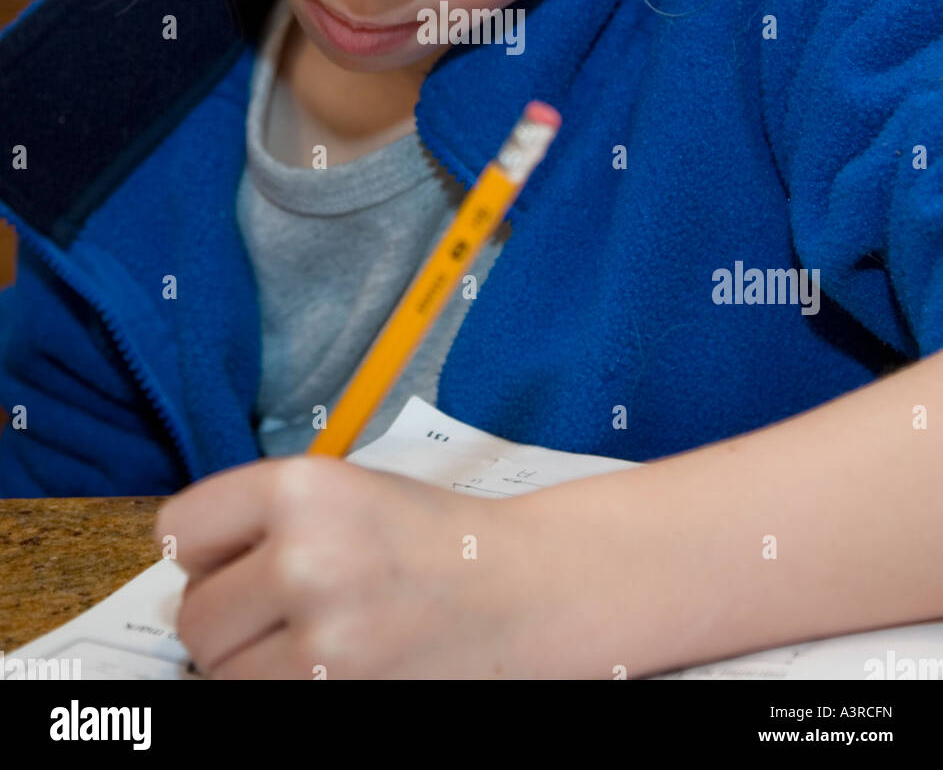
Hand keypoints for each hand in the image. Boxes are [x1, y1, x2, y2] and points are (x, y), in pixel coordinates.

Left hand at [154, 454, 561, 678]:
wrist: (525, 593)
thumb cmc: (434, 539)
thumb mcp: (348, 490)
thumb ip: (264, 518)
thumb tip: (184, 579)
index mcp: (304, 489)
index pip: (178, 531)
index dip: (203, 550)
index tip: (229, 559)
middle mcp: (307, 560)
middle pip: (195, 618)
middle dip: (229, 618)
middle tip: (285, 605)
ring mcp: (324, 645)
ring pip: (222, 677)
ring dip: (254, 665)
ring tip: (314, 637)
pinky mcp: (340, 704)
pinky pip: (264, 708)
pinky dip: (284, 692)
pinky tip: (329, 665)